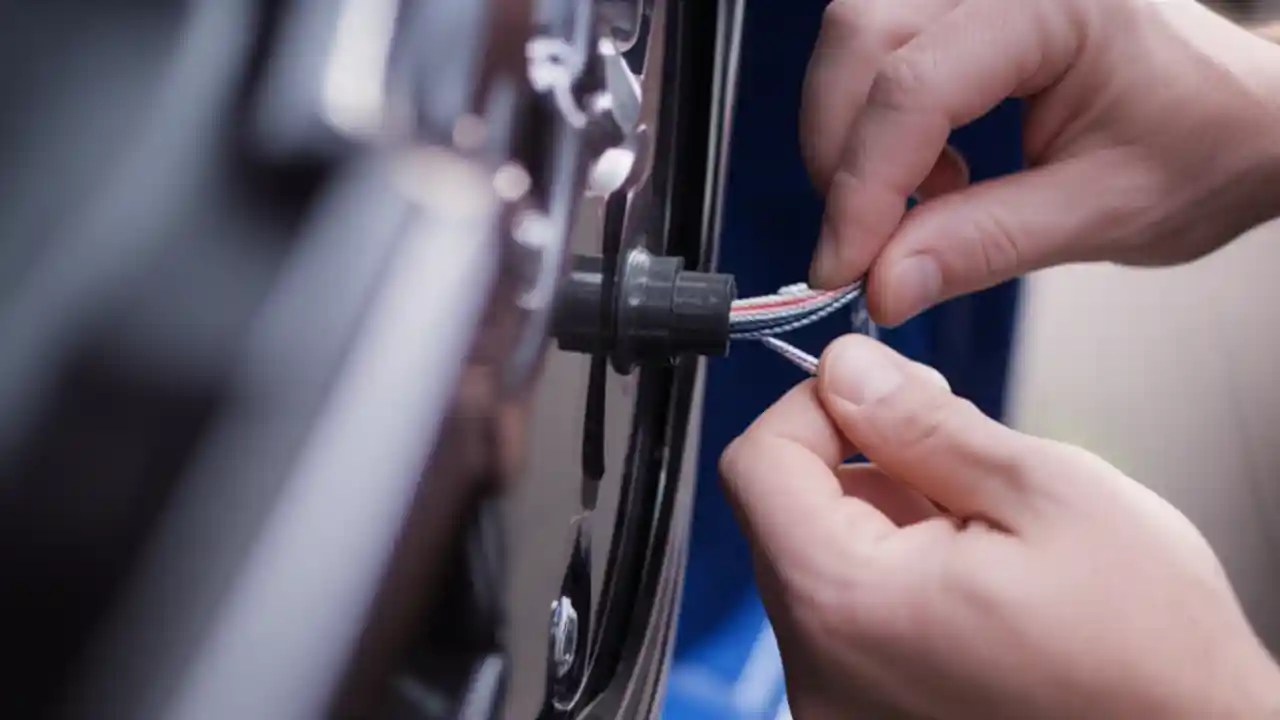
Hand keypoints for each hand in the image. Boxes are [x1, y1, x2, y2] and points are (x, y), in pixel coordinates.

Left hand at [720, 335, 1279, 717]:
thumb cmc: (1148, 651)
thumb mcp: (1046, 493)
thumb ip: (922, 424)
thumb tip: (847, 370)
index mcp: (847, 606)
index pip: (757, 465)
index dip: (813, 408)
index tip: (876, 395)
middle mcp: (821, 672)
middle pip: (781, 516)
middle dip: (855, 464)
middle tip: (947, 459)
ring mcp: (838, 707)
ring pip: (813, 565)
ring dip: (878, 523)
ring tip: (974, 532)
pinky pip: (842, 622)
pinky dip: (889, 580)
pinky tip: (965, 580)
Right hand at [802, 0, 1279, 324]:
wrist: (1246, 118)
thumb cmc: (1204, 146)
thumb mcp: (1104, 211)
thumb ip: (985, 244)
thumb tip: (883, 284)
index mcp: (1058, 1)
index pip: (916, 85)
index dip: (863, 186)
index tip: (843, 270)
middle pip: (860, 38)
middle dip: (842, 153)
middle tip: (864, 246)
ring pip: (855, 39)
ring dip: (854, 137)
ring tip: (920, 203)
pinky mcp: (965, 9)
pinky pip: (878, 50)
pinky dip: (875, 123)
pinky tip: (930, 172)